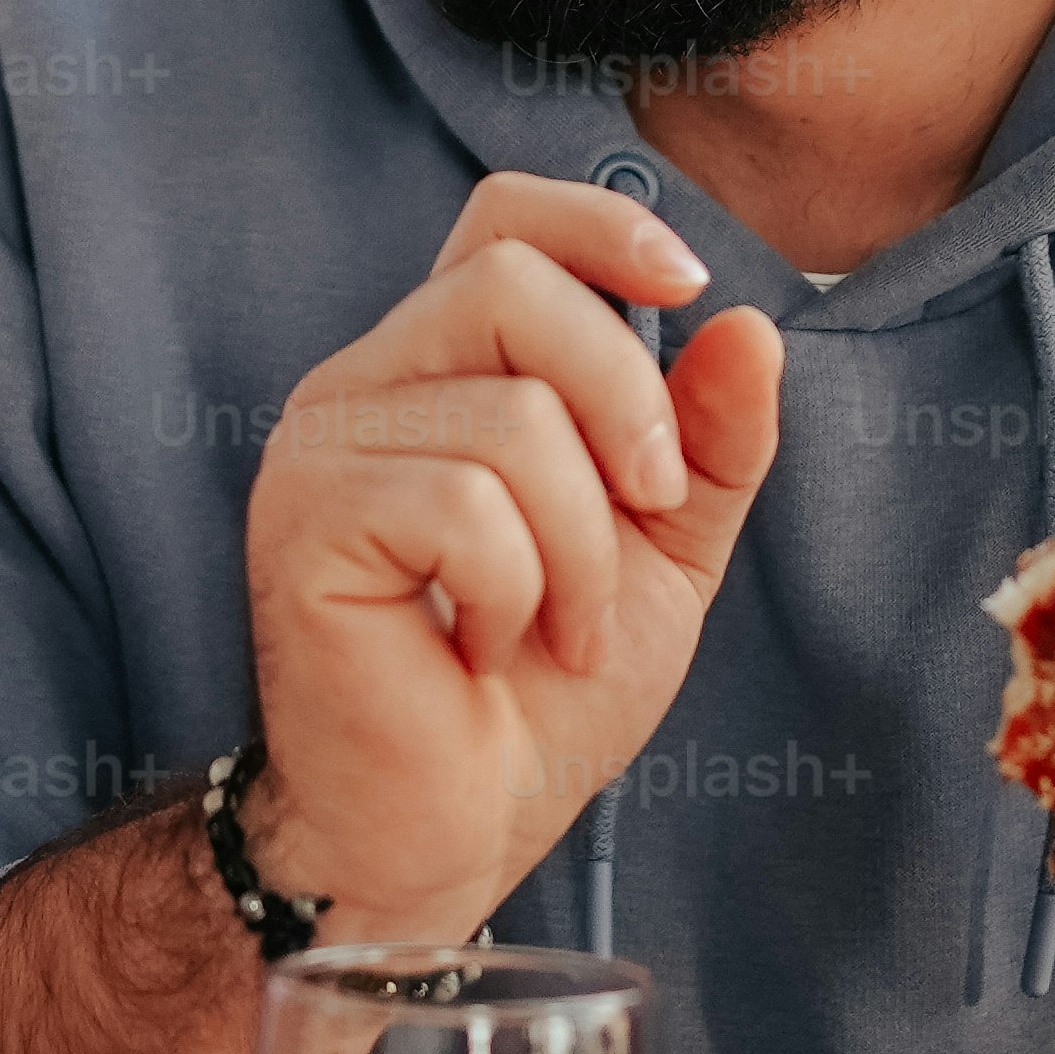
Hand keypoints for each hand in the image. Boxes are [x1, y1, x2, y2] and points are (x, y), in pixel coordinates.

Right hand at [232, 175, 783, 948]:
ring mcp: (321, 449)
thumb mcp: (664, 556)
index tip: (686, 288)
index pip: (504, 219)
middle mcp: (365, 383)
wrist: (452, 834)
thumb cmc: (538, 700)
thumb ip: (710, 445)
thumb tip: (751, 328)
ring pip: (507, 415)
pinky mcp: (304, 524)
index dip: (601, 225)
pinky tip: (493, 650)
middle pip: (511, 284)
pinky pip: (461, 504)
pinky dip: (519, 591)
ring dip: (581, 549)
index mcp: (443, 367)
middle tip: (651, 517)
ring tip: (560, 631)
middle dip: (626, 402)